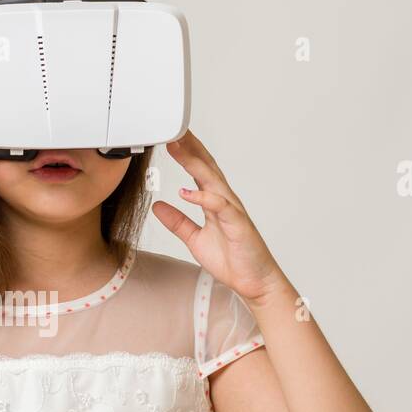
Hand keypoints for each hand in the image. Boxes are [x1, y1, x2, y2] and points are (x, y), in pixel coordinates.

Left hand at [152, 131, 285, 303]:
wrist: (253, 281)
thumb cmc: (232, 259)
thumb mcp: (195, 239)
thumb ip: (178, 222)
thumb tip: (157, 206)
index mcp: (214, 202)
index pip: (198, 171)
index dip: (185, 153)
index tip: (169, 137)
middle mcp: (224, 200)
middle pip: (206, 167)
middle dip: (190, 147)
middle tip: (172, 129)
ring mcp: (232, 211)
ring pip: (212, 180)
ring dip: (194, 163)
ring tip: (176, 148)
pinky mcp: (237, 225)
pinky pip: (219, 207)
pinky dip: (203, 198)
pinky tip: (186, 192)